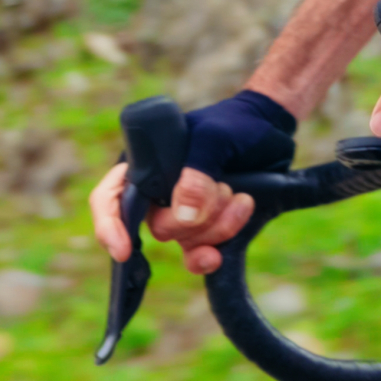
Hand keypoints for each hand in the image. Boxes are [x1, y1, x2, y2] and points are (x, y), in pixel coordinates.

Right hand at [88, 90, 297, 275]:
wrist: (270, 130)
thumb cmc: (235, 124)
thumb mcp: (216, 138)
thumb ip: (197, 172)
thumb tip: (183, 215)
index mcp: (147, 165)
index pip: (111, 197)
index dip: (109, 225)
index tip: (124, 250)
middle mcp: (159, 193)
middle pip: (158, 226)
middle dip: (194, 218)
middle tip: (225, 188)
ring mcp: (183, 214)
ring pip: (184, 242)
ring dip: (216, 228)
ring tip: (242, 198)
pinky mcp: (207, 229)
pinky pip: (197, 256)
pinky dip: (208, 256)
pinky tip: (219, 254)